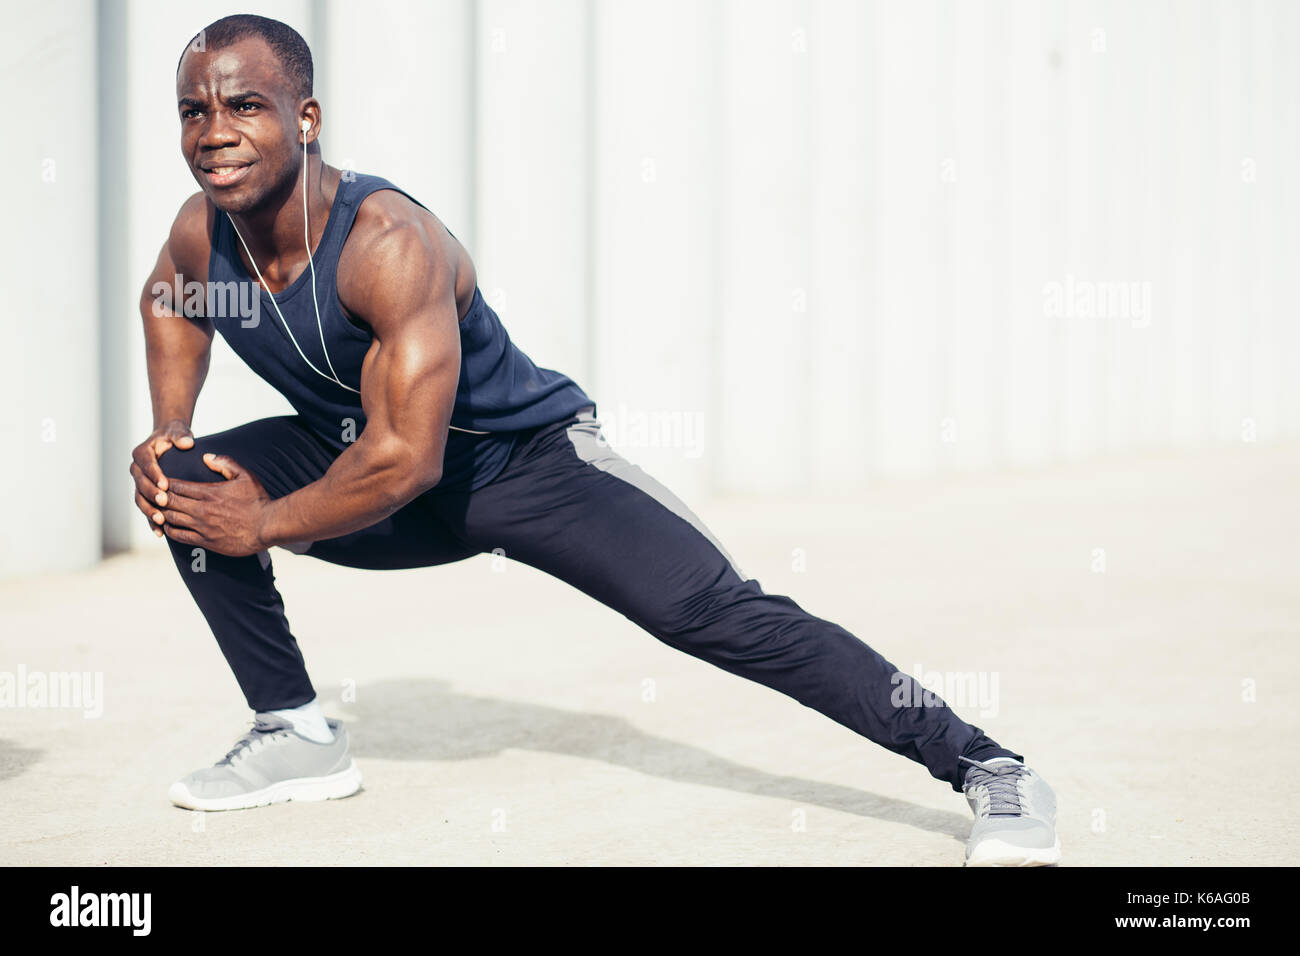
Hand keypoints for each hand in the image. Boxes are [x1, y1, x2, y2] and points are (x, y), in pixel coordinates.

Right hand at [129, 419, 193, 537]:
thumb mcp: (177, 431)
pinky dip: (150, 520)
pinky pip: (146, 508)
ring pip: (140, 499)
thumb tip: (187, 442)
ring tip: (160, 519)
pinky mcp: (145, 494)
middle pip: (141, 483)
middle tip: (164, 502)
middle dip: (151, 494)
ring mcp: (139, 483)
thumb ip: (181, 435)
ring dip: (149, 510)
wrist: (167, 442)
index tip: (165, 484)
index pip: (146, 464)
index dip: (154, 474)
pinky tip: (159, 532)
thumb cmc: (174, 436)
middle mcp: (137, 469)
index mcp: (142, 453)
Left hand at [158, 453, 272, 556]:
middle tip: (154, 495)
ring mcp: (203, 527)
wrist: (268, 526)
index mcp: (210, 492)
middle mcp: (202, 510)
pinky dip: (170, 530)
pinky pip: (180, 536)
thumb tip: (206, 457)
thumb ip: (225, 463)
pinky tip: (167, 526)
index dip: (165, 483)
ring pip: (171, 519)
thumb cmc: (258, 501)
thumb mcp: (245, 476)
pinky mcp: (206, 541)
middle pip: (169, 502)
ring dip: (161, 513)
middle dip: (159, 497)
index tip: (160, 481)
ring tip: (157, 509)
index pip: (177, 486)